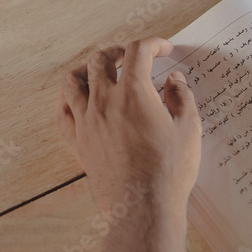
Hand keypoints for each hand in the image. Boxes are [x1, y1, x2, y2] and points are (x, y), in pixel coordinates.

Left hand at [57, 37, 201, 221]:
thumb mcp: (189, 129)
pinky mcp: (78, 142)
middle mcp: (105, 101)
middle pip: (101, 59)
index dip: (153, 44)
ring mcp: (86, 121)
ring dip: (89, 69)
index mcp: (134, 93)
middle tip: (134, 58)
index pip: (138, 52)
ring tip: (103, 73)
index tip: (164, 49)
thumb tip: (175, 80)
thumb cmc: (169, 171)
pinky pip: (62, 111)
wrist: (143, 208)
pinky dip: (68, 98)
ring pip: (74, 80)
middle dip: (119, 51)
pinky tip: (79, 98)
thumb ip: (182, 97)